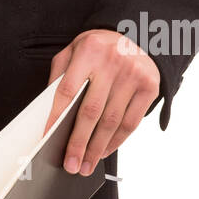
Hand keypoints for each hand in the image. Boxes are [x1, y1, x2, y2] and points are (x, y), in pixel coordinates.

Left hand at [41, 29, 160, 174]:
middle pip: (91, 111)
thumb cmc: (98, 48)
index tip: (48, 136)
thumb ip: (60, 76)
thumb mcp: (73, 50)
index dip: (56, 116)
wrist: (135, 34)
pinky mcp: (149, 87)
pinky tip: (104, 151)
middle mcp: (112, 62)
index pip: (68, 89)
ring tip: (86, 164)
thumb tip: (50, 112)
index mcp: (89, 51)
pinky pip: (131, 123)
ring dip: (97, 148)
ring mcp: (133, 75)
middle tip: (71, 164)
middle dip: (79, 142)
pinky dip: (116, 141)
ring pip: (112, 122)